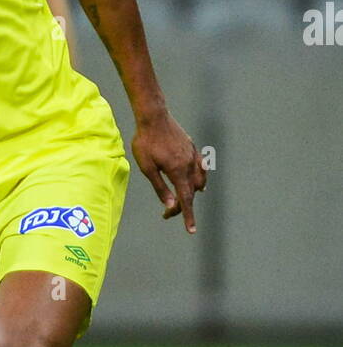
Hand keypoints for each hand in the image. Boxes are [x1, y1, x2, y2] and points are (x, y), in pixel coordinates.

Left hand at [131, 111, 206, 233]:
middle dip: (182, 206)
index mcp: (178, 171)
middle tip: (166, 213)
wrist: (153, 116)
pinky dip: (201, 178)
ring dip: (193, 193)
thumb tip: (171, 205)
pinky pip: (201, 167)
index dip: (188, 216)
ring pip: (199, 180)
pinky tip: (200, 181)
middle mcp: (189, 165)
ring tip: (185, 201)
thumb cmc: (146, 142)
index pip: (185, 200)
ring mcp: (192, 156)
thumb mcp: (147, 168)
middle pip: (191, 192)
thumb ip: (160, 188)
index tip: (191, 230)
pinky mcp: (192, 148)